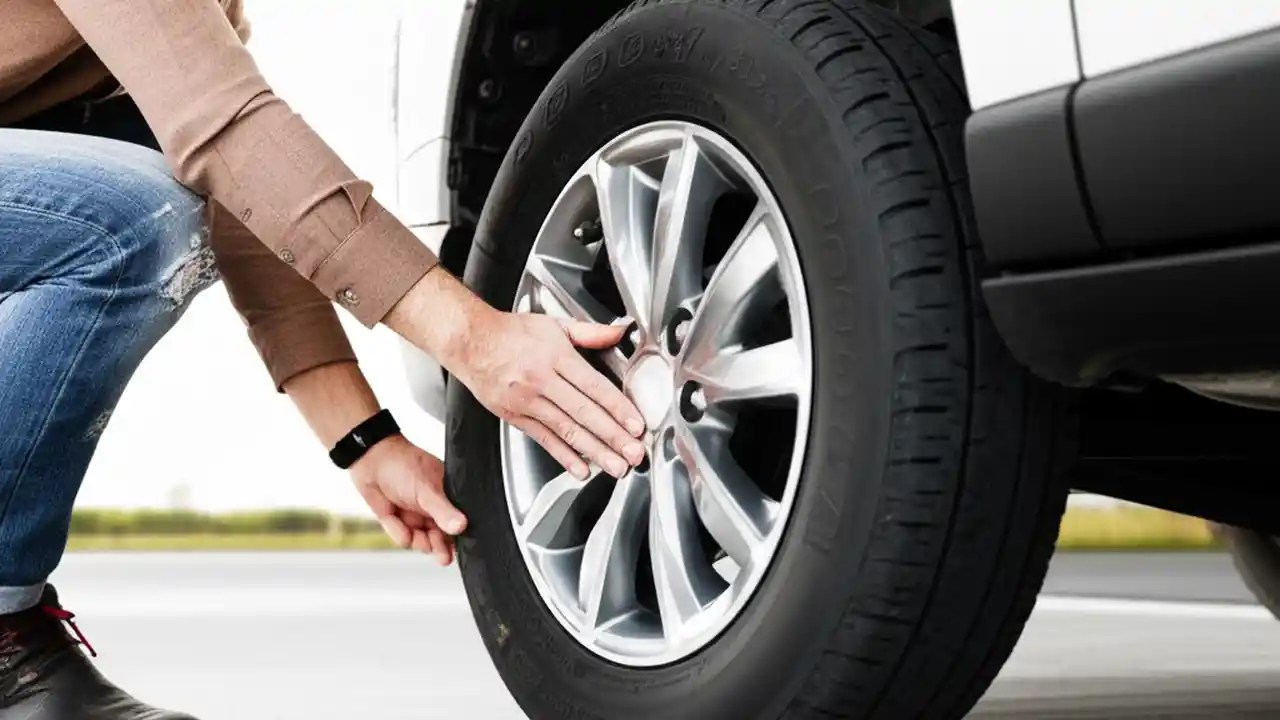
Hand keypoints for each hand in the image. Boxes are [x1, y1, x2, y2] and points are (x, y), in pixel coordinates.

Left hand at [349, 434, 465, 564]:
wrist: (369, 462)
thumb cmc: (402, 466)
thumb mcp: (426, 490)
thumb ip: (443, 511)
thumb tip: (461, 526)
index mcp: (448, 496)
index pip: (459, 521)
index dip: (460, 536)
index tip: (460, 547)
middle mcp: (434, 509)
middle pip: (443, 537)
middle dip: (440, 547)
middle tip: (443, 557)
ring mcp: (417, 516)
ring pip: (423, 542)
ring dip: (419, 541)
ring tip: (414, 534)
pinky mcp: (399, 522)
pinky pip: (403, 538)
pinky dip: (397, 531)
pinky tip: (394, 518)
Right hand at [450, 310, 646, 479]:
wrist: (470, 342)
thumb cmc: (511, 333)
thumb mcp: (554, 324)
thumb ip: (590, 332)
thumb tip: (619, 332)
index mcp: (556, 357)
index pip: (594, 387)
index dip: (618, 409)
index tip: (636, 426)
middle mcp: (541, 381)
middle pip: (584, 413)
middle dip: (613, 437)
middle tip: (634, 454)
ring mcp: (527, 401)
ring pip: (566, 430)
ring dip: (594, 452)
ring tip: (616, 466)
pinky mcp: (515, 416)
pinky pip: (544, 439)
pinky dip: (564, 456)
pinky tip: (581, 468)